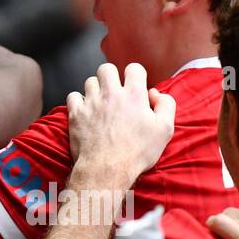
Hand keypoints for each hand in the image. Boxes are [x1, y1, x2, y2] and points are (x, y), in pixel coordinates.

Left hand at [66, 63, 174, 187]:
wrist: (107, 170)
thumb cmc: (136, 153)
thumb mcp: (165, 130)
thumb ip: (166, 105)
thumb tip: (155, 93)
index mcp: (134, 95)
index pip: (134, 68)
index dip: (136, 76)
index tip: (135, 87)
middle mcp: (110, 94)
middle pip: (107, 68)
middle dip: (112, 77)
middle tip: (115, 92)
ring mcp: (91, 103)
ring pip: (90, 81)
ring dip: (96, 89)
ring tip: (101, 103)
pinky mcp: (76, 114)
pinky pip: (73, 96)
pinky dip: (78, 101)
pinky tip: (86, 111)